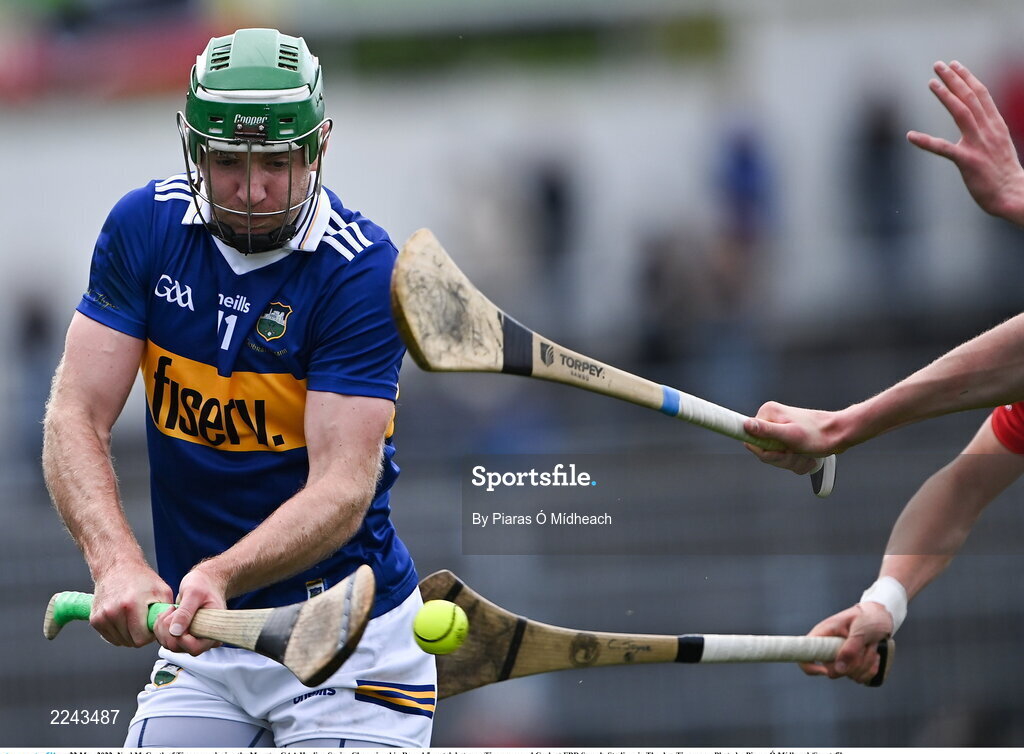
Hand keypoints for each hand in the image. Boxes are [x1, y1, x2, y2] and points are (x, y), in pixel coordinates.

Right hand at [91, 563, 173, 647]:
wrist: (117, 566)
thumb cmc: (142, 578)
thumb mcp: (162, 591)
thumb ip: (168, 612)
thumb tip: (172, 629)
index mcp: (131, 605)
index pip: (141, 639)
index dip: (150, 635)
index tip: (152, 625)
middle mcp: (113, 612)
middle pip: (130, 642)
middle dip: (140, 635)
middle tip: (144, 621)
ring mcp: (101, 617)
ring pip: (120, 641)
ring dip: (129, 634)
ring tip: (135, 618)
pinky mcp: (94, 620)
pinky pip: (110, 637)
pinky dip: (119, 632)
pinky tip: (125, 619)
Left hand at [152, 566, 225, 655]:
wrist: (205, 582)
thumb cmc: (204, 585)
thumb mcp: (194, 593)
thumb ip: (185, 612)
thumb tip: (175, 632)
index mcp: (213, 630)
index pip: (195, 647)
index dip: (181, 638)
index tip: (177, 620)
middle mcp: (203, 638)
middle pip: (179, 647)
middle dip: (169, 629)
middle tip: (173, 610)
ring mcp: (192, 638)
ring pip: (170, 645)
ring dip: (163, 628)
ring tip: (171, 610)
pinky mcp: (182, 636)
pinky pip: (166, 640)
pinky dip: (161, 628)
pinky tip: (168, 614)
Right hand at [743, 401, 839, 473]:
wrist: (838, 434)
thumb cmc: (818, 434)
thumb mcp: (790, 434)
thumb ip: (766, 431)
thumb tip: (745, 425)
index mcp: (767, 413)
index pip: (751, 440)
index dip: (764, 451)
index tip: (781, 451)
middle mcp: (771, 420)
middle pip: (763, 450)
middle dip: (781, 458)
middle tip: (794, 453)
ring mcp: (779, 430)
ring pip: (774, 456)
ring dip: (790, 461)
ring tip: (803, 454)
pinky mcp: (787, 439)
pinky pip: (783, 457)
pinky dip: (795, 461)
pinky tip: (805, 456)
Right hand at [799, 603, 893, 684]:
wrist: (882, 617)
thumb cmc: (868, 617)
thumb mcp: (861, 630)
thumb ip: (850, 649)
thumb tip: (838, 669)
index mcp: (823, 634)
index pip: (804, 652)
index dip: (810, 666)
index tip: (827, 670)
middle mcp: (829, 648)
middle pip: (832, 671)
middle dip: (854, 664)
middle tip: (866, 647)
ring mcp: (841, 658)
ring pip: (849, 675)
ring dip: (866, 664)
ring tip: (871, 646)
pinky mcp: (853, 666)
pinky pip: (861, 678)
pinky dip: (871, 669)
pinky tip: (875, 655)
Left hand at [907, 60, 1023, 223]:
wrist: (1013, 194)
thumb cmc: (1003, 172)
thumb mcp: (999, 144)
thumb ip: (987, 130)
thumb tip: (979, 119)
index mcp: (995, 125)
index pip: (981, 94)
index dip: (966, 78)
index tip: (954, 65)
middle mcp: (988, 130)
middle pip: (970, 97)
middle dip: (954, 79)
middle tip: (938, 64)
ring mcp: (978, 144)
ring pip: (961, 113)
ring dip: (946, 96)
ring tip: (931, 83)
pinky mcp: (968, 161)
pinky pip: (943, 149)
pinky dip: (926, 141)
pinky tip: (910, 135)